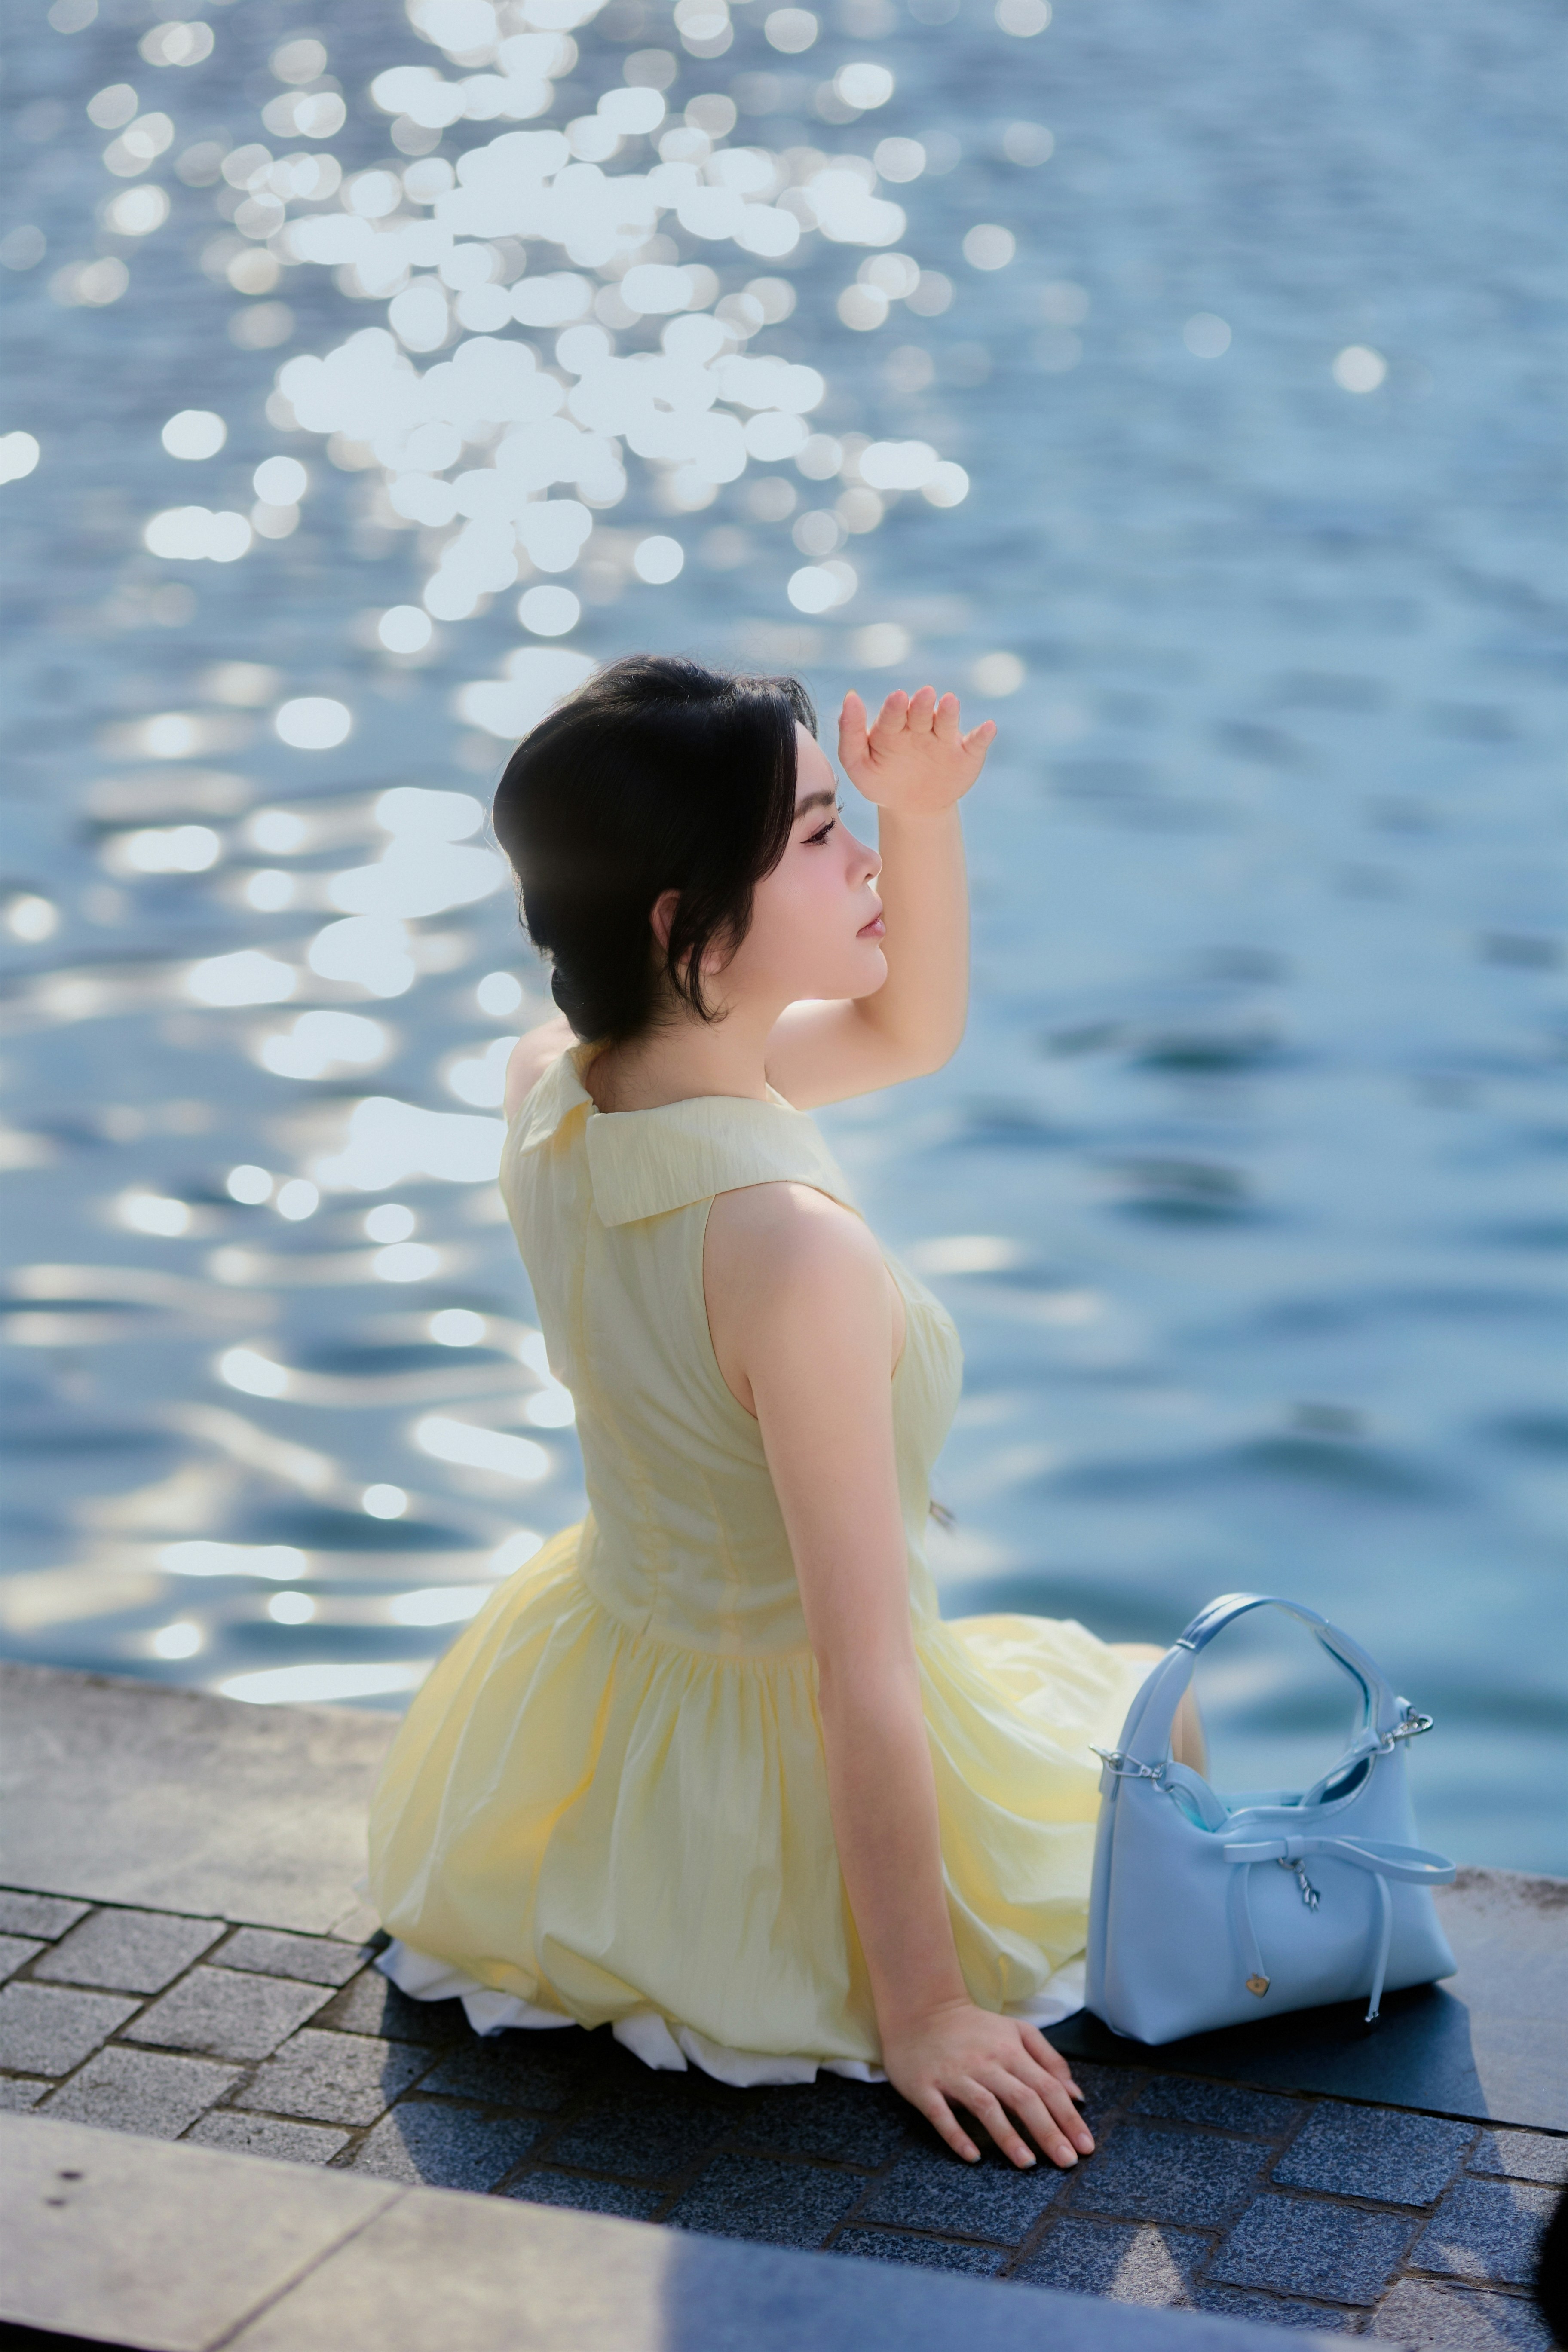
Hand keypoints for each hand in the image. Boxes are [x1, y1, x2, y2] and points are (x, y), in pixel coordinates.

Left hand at [837, 685, 996, 818]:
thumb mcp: (858, 764)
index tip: (897, 698)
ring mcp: (944, 739)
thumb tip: (850, 697)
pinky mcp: (966, 754)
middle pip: (921, 713)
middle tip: (925, 695)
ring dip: (949, 712)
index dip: (895, 707)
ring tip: (950, 702)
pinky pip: (976, 743)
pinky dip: (983, 735)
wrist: (911, 808)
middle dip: (923, 704)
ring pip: (947, 722)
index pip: (893, 715)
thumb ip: (850, 734)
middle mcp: (920, 727)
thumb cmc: (882, 781)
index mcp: (893, 726)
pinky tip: (988, 728)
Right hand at [880, 1998, 1095, 2169]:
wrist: (921, 2009)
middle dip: (1048, 2132)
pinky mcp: (924, 2085)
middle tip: (1067, 2162)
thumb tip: (1077, 2096)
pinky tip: (973, 2156)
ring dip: (1008, 2136)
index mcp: (1010, 2050)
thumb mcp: (1016, 2032)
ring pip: (986, 2106)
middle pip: (1022, 2098)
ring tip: (1028, 2163)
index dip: (1068, 2117)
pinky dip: (956, 2135)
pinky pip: (941, 2113)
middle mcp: (985, 2062)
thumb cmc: (975, 2028)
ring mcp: (954, 2074)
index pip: (1047, 2087)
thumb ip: (1049, 2060)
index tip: (1086, 2146)